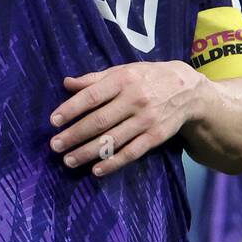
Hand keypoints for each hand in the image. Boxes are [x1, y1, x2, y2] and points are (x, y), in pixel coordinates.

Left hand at [49, 61, 201, 176]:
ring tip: (68, 160)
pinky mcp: (156, 136)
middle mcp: (135, 99)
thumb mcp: (124, 71)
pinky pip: (131, 153)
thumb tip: (67, 83)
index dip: (71, 108)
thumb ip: (95, 79)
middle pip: (99, 121)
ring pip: (113, 140)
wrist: (188, 90)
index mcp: (124, 80)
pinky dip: (113, 163)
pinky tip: (96, 170)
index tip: (53, 121)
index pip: (92, 96)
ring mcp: (147, 120)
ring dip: (88, 152)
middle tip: (55, 145)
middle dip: (74, 135)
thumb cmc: (148, 78)